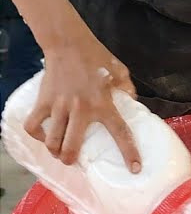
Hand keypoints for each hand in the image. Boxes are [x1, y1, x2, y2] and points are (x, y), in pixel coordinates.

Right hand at [25, 32, 139, 170]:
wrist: (68, 44)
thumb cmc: (96, 58)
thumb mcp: (120, 72)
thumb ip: (128, 89)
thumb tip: (133, 103)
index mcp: (103, 104)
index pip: (120, 132)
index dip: (128, 152)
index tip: (134, 169)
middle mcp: (81, 109)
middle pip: (72, 146)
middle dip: (71, 159)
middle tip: (73, 160)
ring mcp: (59, 106)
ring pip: (52, 140)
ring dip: (54, 151)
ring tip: (58, 153)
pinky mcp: (43, 102)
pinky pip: (33, 125)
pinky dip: (36, 134)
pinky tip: (42, 135)